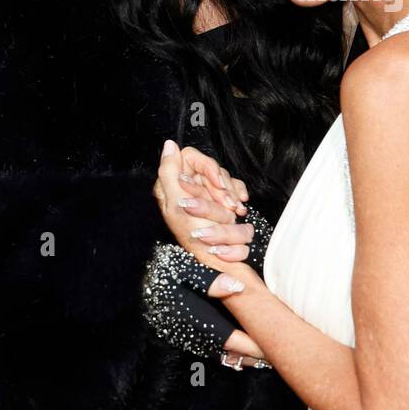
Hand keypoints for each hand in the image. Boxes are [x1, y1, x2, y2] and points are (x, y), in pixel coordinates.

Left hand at [153, 140, 262, 293]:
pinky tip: (240, 210)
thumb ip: (169, 172)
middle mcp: (190, 189)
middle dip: (223, 187)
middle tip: (228, 205)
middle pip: (212, 169)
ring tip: (233, 214)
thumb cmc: (194, 237)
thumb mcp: (175, 204)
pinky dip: (239, 198)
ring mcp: (207, 196)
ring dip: (232, 197)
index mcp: (175, 185)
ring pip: (225, 179)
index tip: (218, 182)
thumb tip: (168, 145)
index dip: (208, 167)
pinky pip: (235, 190)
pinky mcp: (221, 205)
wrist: (216, 263)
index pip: (192, 157)